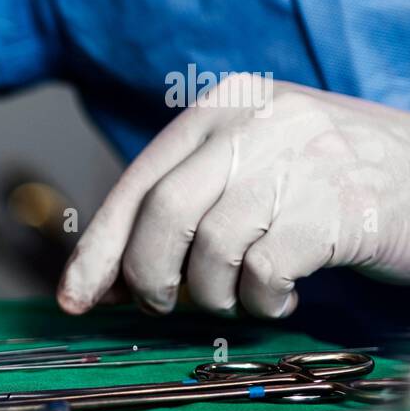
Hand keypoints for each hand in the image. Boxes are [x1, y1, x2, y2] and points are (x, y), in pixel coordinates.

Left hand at [58, 76, 409, 317]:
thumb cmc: (330, 183)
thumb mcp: (252, 165)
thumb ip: (184, 204)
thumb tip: (105, 278)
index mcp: (222, 106)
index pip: (138, 184)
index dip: (99, 249)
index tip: (74, 299)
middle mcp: (255, 122)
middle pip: (164, 214)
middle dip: (149, 276)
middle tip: (163, 304)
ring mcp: (299, 160)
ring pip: (212, 249)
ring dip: (215, 293)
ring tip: (243, 292)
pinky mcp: (334, 207)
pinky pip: (263, 273)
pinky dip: (263, 300)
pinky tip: (283, 294)